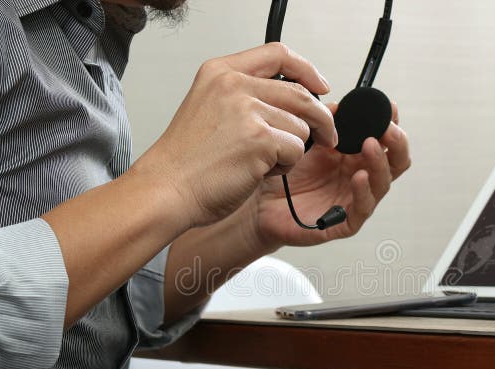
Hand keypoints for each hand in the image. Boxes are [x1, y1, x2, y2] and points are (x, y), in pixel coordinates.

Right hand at [134, 43, 337, 228]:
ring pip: (300, 127)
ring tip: (258, 162)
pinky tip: (257, 172)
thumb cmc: (187, 161)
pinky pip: (295, 151)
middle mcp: (234, 85)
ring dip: (290, 150)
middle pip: (300, 93)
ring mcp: (247, 110)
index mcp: (220, 72)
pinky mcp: (260, 139)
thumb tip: (300, 98)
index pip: (278, 54)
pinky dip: (283, 166)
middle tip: (328, 136)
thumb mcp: (210, 109)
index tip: (321, 87)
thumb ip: (248, 97)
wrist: (167, 189)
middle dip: (321, 119)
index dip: (307, 70)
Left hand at [241, 103, 410, 249]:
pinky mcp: (345, 221)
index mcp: (354, 156)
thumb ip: (323, 125)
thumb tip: (339, 105)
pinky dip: (364, 191)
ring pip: (383, 182)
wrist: (261, 205)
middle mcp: (359, 176)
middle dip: (396, 142)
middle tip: (388, 128)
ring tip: (371, 144)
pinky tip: (359, 177)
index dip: (391, 123)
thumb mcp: (304, 143)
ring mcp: (355, 199)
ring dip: (380, 162)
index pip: (385, 138)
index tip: (389, 107)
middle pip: (395, 160)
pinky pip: (363, 207)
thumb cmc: (284, 177)